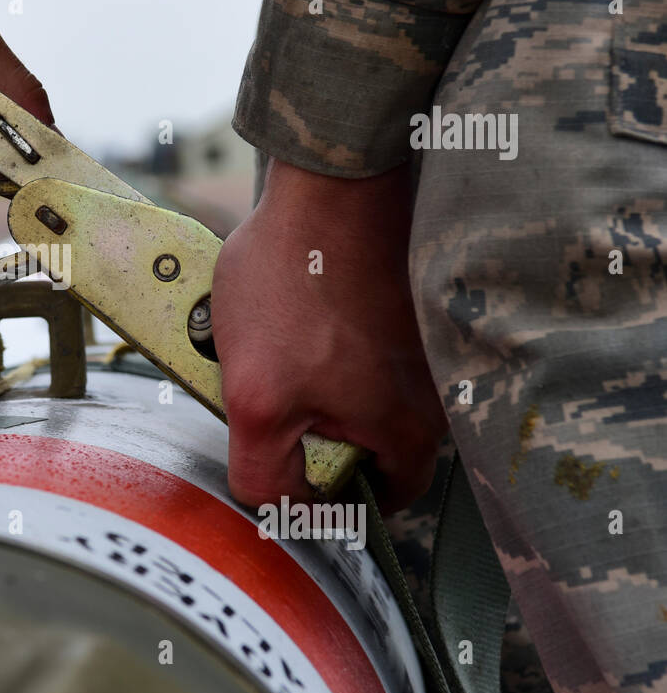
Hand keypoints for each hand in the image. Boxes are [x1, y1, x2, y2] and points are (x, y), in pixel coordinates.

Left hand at [212, 158, 446, 512]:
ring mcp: (426, 348)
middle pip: (365, 445)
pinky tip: (288, 308)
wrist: (329, 181)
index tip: (284, 469)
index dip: (324, 498)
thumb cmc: (297, 283)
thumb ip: (266, 474)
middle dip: (311, 429)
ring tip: (274, 340)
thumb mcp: (256, 400)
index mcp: (412, 430)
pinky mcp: (410, 310)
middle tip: (271, 394)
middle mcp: (436, 395)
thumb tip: (280, 511)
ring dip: (312, 381)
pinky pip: (362, 348)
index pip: (377, 502)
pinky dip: (323, 340)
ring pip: (358, 394)